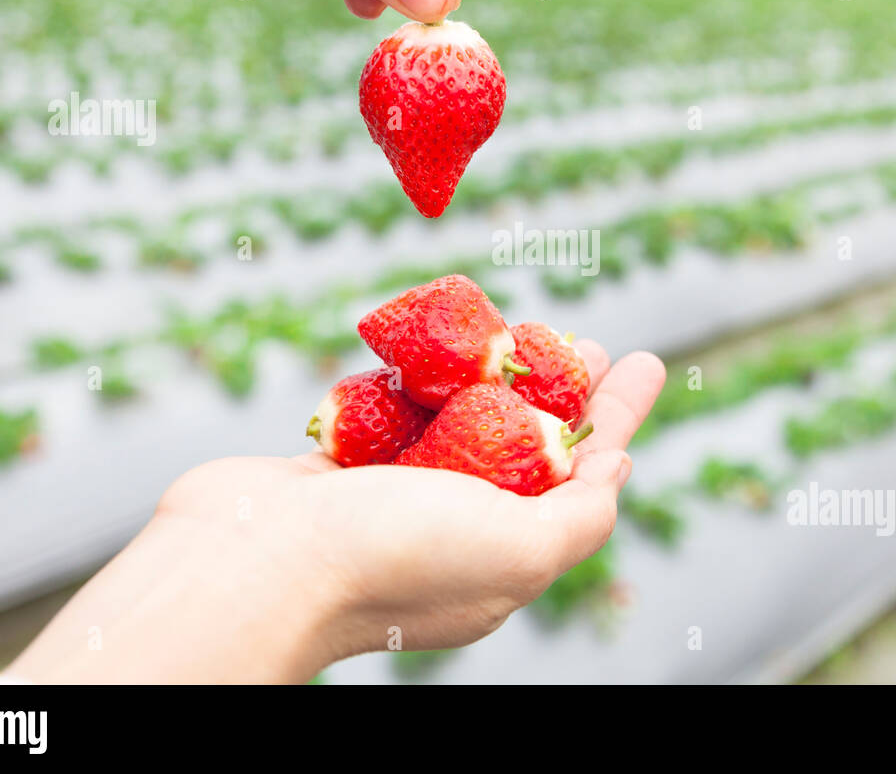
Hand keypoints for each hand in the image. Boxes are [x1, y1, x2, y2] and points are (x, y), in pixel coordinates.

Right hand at [7, 343, 665, 682]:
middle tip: (590, 344)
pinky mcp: (343, 469)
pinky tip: (439, 346)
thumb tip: (615, 472)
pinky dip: (417, 380)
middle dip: (564, 391)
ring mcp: (397, 496)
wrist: (251, 563)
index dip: (616, 418)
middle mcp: (456, 527)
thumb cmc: (392, 557)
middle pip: (528, 444)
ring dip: (496, 376)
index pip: (582, 478)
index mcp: (504, 554)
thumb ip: (578, 516)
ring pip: (461, 423)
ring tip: (528, 331)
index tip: (644, 365)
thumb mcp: (518, 550)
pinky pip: (393, 413)